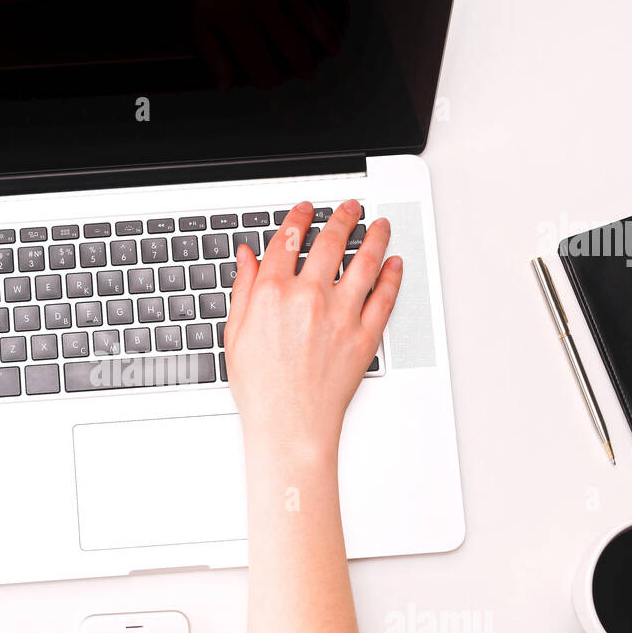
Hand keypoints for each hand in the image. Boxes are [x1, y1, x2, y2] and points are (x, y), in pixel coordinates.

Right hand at [225, 199, 400, 457]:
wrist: (290, 424)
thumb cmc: (262, 388)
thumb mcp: (236, 333)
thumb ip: (244, 289)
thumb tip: (247, 258)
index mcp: (273, 293)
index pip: (288, 240)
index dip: (298, 219)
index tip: (305, 211)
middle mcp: (309, 297)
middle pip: (331, 241)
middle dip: (342, 217)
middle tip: (350, 208)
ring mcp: (341, 314)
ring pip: (365, 261)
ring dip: (375, 236)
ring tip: (380, 225)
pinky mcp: (365, 334)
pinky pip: (385, 296)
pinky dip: (393, 276)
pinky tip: (394, 264)